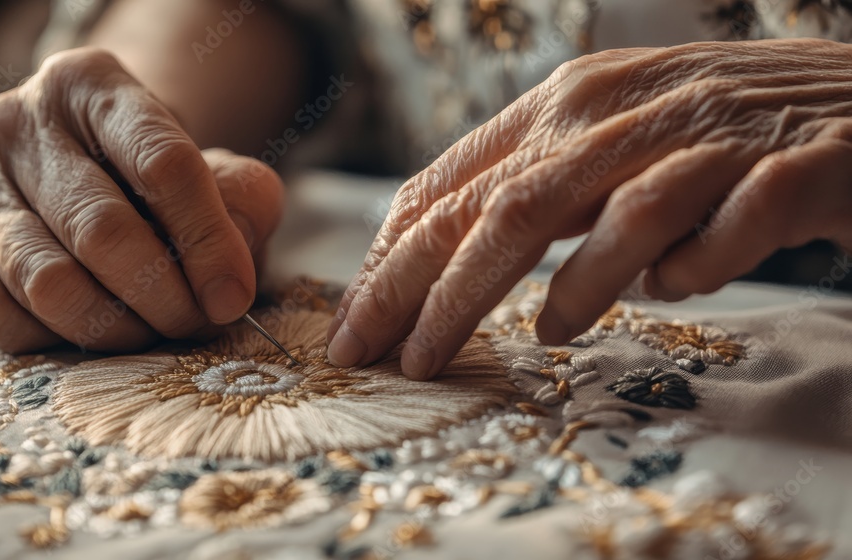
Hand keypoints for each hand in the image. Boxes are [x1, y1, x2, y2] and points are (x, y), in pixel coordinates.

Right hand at [0, 48, 282, 352]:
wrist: (75, 168)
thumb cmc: (153, 179)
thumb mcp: (215, 172)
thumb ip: (244, 205)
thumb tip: (230, 280)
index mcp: (95, 85)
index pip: (163, 162)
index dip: (207, 240)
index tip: (232, 297)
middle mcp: (18, 119)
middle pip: (103, 230)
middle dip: (163, 296)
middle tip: (193, 325)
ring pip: (46, 280)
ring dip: (112, 328)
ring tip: (147, 332)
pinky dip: (43, 340)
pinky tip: (81, 334)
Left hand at [328, 39, 851, 378]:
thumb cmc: (725, 131)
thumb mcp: (611, 143)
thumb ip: (545, 193)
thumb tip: (483, 272)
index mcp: (569, 101)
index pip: (452, 183)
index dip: (393, 259)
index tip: (358, 324)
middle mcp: (622, 110)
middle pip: (498, 209)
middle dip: (426, 292)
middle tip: (386, 358)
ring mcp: (703, 135)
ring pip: (598, 219)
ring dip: (555, 294)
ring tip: (538, 340)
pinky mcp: (785, 168)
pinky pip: (716, 231)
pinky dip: (683, 274)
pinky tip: (673, 291)